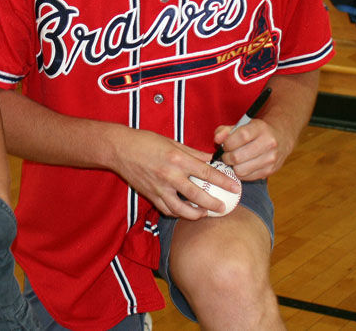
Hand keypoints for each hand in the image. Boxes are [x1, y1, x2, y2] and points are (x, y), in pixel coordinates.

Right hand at [109, 128, 242, 219]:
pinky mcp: (150, 195)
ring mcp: (159, 188)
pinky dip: (178, 212)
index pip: (205, 173)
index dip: (222, 181)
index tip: (234, 187)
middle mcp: (170, 175)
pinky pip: (167, 209)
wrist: (120, 149)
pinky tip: (185, 211)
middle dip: (213, 203)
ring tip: (205, 213)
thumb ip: (192, 152)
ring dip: (196, 214)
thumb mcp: (172, 142)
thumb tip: (210, 159)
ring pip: (181, 208)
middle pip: (197, 195)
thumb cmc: (145, 141)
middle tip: (224, 207)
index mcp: (177, 159)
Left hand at [212, 118, 293, 180]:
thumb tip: (217, 140)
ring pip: (241, 170)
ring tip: (234, 161)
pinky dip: (241, 173)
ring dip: (233, 167)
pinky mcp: (270, 171)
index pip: (241, 137)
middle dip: (227, 157)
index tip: (225, 145)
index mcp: (260, 128)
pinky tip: (242, 166)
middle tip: (227, 155)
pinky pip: (247, 177)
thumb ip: (225, 131)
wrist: (280, 138)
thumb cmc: (255, 132)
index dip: (227, 143)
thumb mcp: (241, 126)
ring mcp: (271, 159)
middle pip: (238, 156)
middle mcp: (268, 143)